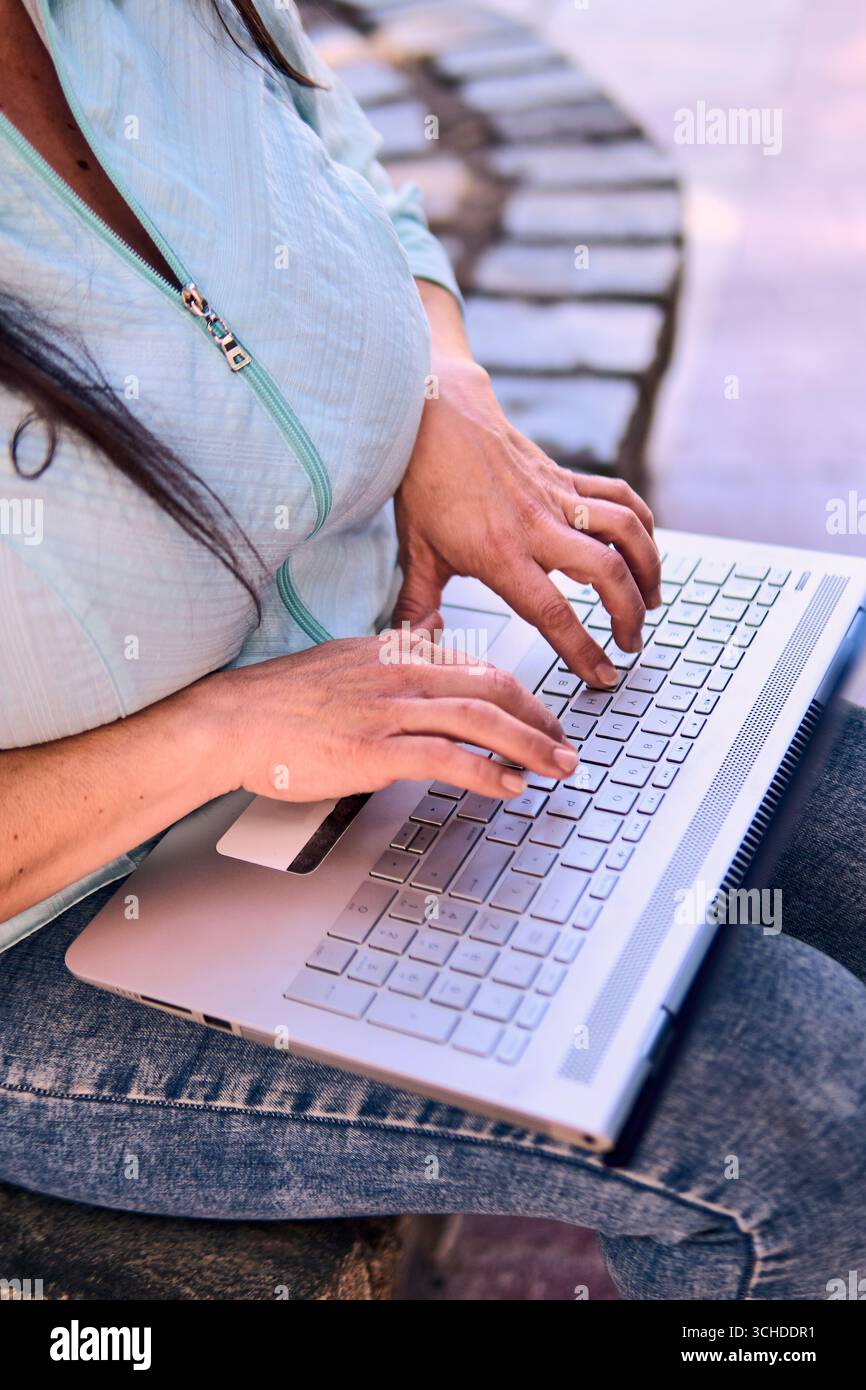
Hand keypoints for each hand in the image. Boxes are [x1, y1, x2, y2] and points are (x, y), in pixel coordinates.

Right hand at [215, 617, 577, 801]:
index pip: (478, 666)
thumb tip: (428, 649)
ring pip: (479, 720)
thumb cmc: (282, 700)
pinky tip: (509, 785)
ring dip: (529, 746)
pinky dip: (486, 771)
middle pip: (493, 688)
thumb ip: (392, 659)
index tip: (542, 717)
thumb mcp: (346, 662)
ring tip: (557, 767)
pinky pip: (445, 757)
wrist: (233, 720)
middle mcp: (400, 674)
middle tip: (566, 746)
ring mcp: (388, 711)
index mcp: (396, 652)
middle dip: (539, 719)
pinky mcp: (373, 750)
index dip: (521, 694)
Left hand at [394, 315, 660, 687]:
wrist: (436, 415)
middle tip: (631, 644)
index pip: (551, 611)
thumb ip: (416, 605)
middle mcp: (536, 526)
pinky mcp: (566, 477)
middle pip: (607, 572)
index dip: (583, 649)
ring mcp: (556, 498)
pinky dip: (642, 522)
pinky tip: (644, 550)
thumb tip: (410, 646)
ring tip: (652, 602)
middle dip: (629, 614)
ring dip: (648, 569)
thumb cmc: (424, 485)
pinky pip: (618, 496)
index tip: (603, 676)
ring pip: (625, 531)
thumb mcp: (415, 553)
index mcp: (499, 553)